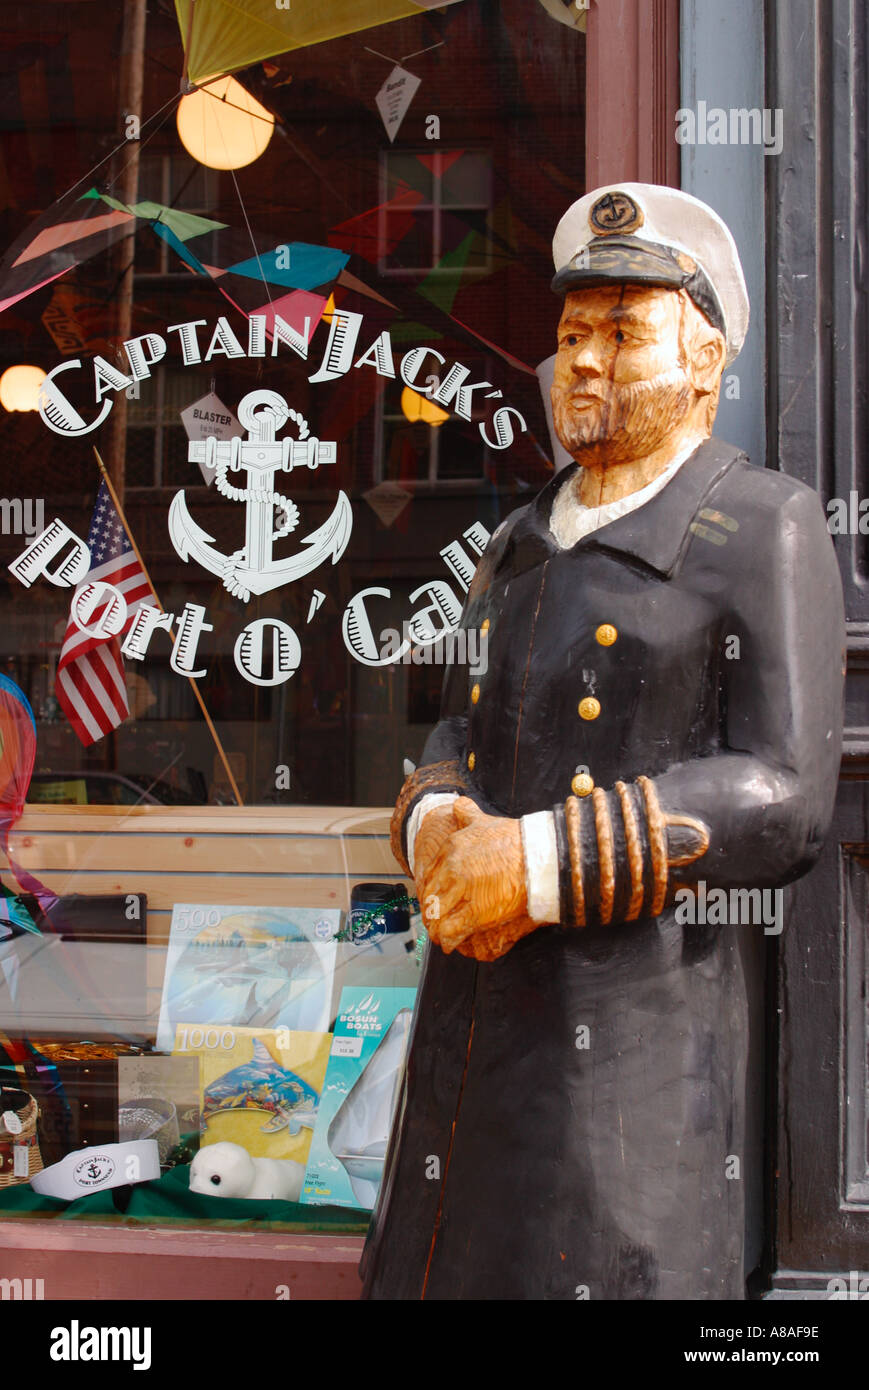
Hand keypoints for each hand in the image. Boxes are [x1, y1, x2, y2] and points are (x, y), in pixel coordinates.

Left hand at [418, 797, 527, 953]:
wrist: (540, 857)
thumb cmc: (516, 839)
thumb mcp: (485, 821)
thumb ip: (467, 814)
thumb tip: (457, 804)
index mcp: (451, 848)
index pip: (428, 874)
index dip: (430, 889)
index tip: (434, 897)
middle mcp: (452, 869)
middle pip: (431, 895)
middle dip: (432, 909)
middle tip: (435, 918)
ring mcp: (463, 891)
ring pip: (438, 914)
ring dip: (436, 927)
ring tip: (440, 934)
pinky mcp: (476, 913)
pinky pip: (452, 930)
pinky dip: (448, 939)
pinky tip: (449, 944)